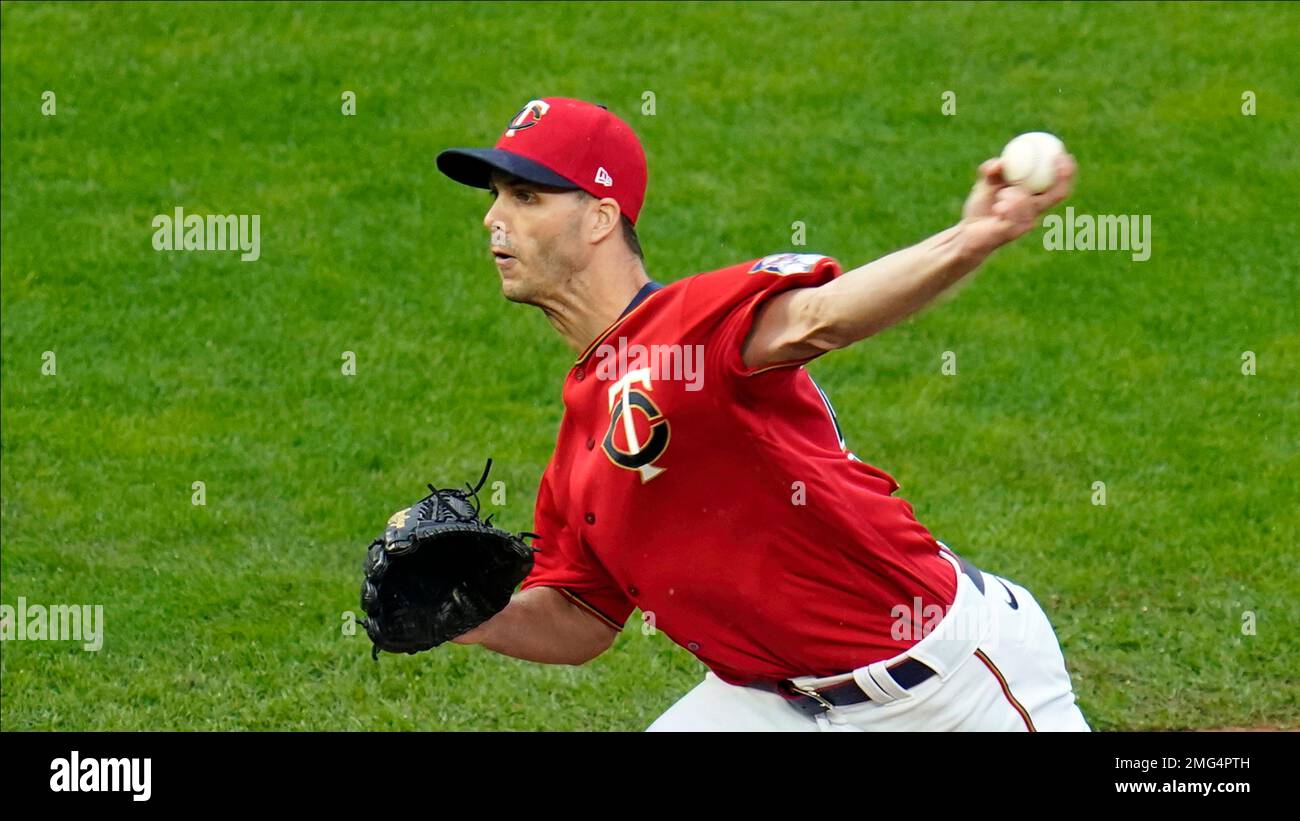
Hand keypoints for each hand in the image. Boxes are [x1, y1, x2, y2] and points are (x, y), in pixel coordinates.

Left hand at [960, 153, 1075, 256]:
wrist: (965, 233)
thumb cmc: (980, 209)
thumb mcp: (986, 184)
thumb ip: (992, 171)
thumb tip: (1000, 162)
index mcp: (1034, 200)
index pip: (1058, 185)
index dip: (1066, 170)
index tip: (1063, 152)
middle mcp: (1035, 212)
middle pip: (1059, 193)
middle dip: (1063, 175)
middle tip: (1055, 159)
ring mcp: (1026, 223)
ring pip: (1028, 200)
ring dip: (1011, 193)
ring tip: (1000, 197)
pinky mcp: (1013, 232)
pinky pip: (1013, 212)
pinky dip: (1004, 205)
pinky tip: (997, 209)